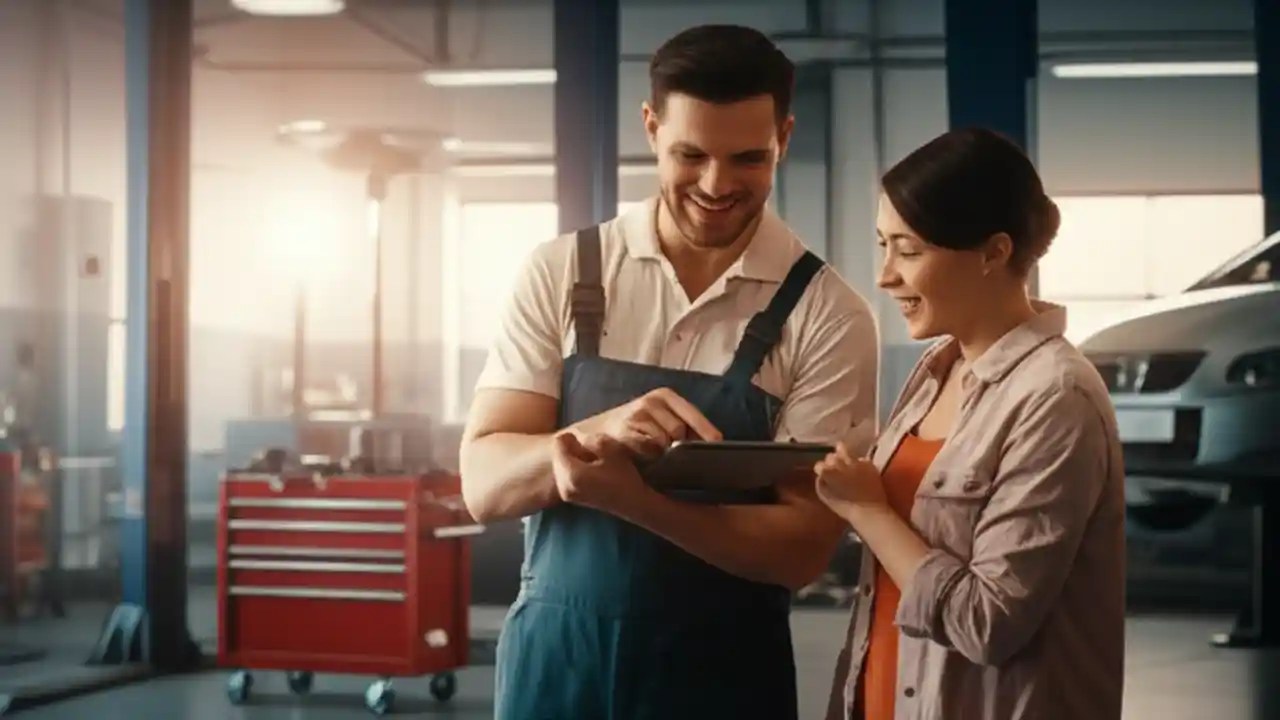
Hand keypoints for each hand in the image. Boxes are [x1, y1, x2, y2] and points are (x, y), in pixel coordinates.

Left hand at [551, 432, 649, 512]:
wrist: (633, 503)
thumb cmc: (625, 475)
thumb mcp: (612, 450)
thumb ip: (592, 439)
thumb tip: (577, 437)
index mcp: (572, 474)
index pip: (560, 443)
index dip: (573, 437)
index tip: (589, 441)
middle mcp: (564, 486)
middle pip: (558, 454)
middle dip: (571, 448)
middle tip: (591, 450)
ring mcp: (566, 493)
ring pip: (561, 464)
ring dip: (573, 458)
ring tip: (593, 460)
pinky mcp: (569, 497)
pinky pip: (564, 474)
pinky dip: (574, 468)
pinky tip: (591, 470)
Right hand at [590, 388, 722, 460]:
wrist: (594, 433)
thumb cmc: (636, 430)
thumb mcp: (660, 420)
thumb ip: (684, 428)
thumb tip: (714, 446)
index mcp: (666, 396)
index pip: (695, 416)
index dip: (708, 433)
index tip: (718, 446)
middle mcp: (651, 401)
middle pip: (680, 431)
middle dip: (679, 447)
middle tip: (670, 454)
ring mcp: (636, 414)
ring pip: (663, 441)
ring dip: (662, 453)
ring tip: (653, 455)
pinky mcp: (623, 429)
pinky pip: (647, 448)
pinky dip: (648, 456)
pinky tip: (642, 458)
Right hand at [813, 443, 888, 521]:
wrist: (869, 510)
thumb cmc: (845, 507)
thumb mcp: (826, 497)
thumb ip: (820, 483)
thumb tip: (821, 475)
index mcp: (828, 471)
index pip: (819, 465)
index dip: (820, 470)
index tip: (823, 475)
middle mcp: (840, 462)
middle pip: (831, 456)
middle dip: (830, 462)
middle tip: (834, 469)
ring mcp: (855, 461)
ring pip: (843, 448)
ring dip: (842, 454)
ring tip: (844, 460)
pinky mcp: (868, 463)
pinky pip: (860, 458)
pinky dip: (859, 463)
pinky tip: (860, 470)